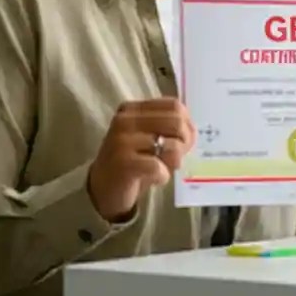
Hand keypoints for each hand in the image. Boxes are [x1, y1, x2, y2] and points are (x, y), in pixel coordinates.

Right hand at [87, 98, 196, 221]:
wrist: (103, 190)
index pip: (174, 105)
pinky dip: (163, 176)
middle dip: (184, 143)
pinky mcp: (123, 163)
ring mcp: (122, 141)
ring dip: (173, 162)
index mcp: (133, 109)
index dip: (187, 123)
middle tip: (176, 158)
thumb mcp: (149, 139)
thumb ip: (170, 129)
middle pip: (176, 122)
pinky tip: (154, 178)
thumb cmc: (132, 162)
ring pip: (171, 146)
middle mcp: (125, 120)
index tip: (183, 140)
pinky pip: (159, 167)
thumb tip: (192, 131)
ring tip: (161, 168)